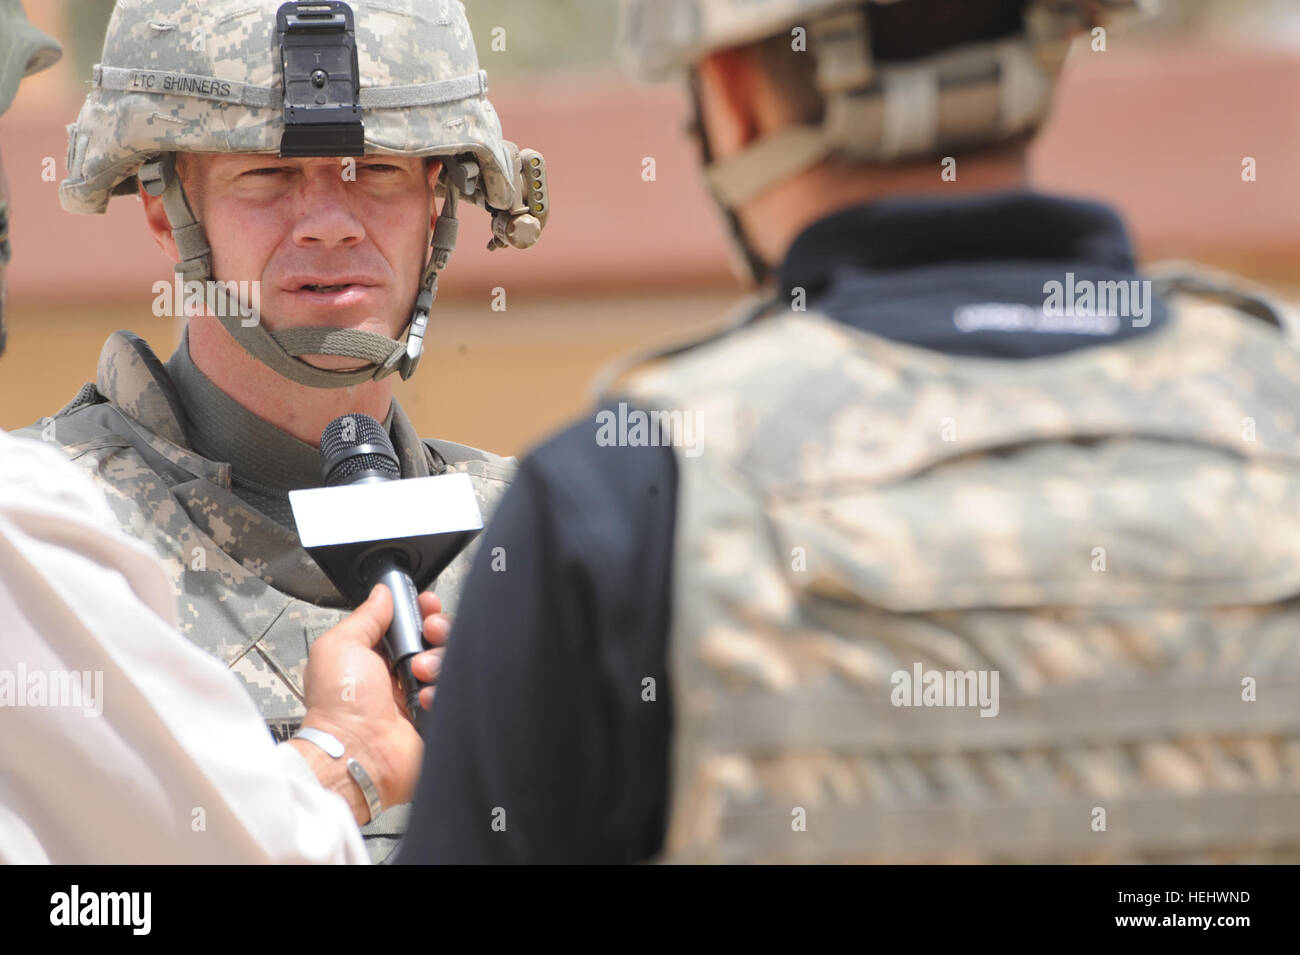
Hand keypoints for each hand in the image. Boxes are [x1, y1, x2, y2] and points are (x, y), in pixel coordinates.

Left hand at [294, 584, 444, 819]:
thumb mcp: (340, 645)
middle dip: (437, 629)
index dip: (422, 611)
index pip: (409, 624)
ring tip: (419, 672)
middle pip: (436, 639)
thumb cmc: (339, 707)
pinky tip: (426, 698)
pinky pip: (458, 692)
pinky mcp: (437, 718)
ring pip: (451, 663)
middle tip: (427, 634)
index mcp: (375, 657)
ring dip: (438, 660)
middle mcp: (399, 676)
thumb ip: (365, 616)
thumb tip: (383, 592)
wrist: (356, 754)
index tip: (427, 605)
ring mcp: (419, 698)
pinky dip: (445, 690)